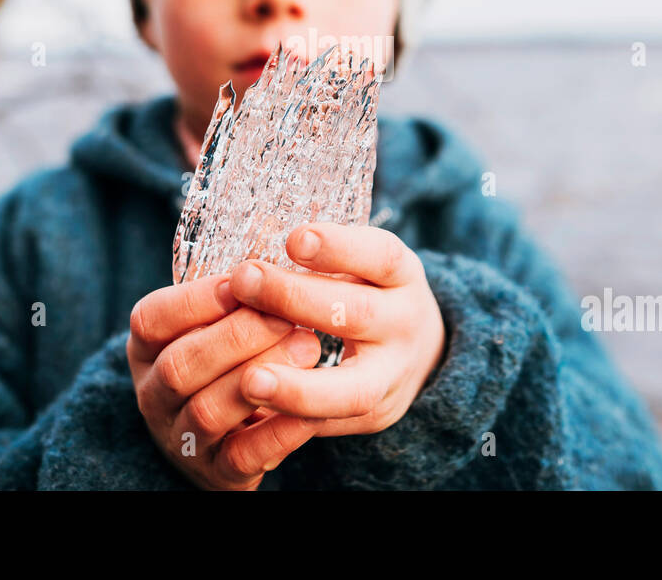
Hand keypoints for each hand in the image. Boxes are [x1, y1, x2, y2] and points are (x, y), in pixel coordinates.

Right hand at [126, 275, 323, 489]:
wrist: (227, 440)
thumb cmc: (225, 362)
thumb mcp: (212, 326)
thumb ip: (232, 300)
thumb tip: (273, 265)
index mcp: (147, 350)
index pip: (151, 320)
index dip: (194, 300)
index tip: (241, 280)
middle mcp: (154, 395)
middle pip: (179, 366)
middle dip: (236, 337)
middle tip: (288, 317)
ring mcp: (181, 438)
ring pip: (207, 411)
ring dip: (260, 376)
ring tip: (308, 349)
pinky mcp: (218, 473)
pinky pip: (244, 455)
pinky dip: (280, 432)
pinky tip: (312, 408)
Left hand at [228, 223, 446, 436]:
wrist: (418, 349)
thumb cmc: (368, 291)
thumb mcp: (361, 262)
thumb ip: (319, 253)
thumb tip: (253, 234)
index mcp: (402, 276)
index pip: (380, 256)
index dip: (340, 248)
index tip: (294, 239)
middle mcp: (405, 324)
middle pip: (358, 315)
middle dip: (296, 300)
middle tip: (243, 280)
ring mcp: (395, 375)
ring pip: (353, 390)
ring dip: (298, 387)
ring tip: (249, 379)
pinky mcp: (376, 415)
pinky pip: (332, 425)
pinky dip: (291, 420)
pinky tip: (255, 412)